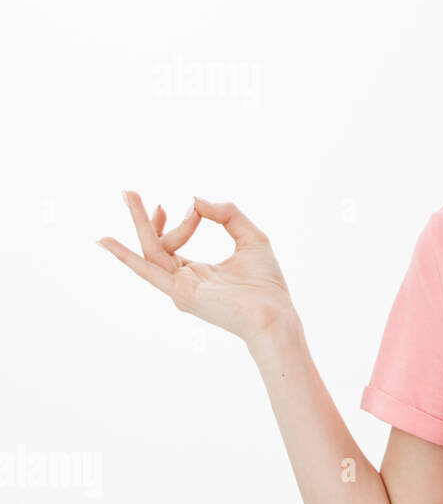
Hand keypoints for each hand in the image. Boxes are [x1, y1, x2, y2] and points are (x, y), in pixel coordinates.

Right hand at [98, 191, 294, 343]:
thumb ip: (227, 214)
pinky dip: (127, 256)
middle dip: (142, 217)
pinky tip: (107, 242)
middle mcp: (182, 281)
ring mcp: (178, 288)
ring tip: (127, 194)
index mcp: (197, 272)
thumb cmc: (267, 283)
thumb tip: (194, 199)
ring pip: (150, 250)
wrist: (276, 313)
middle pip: (154, 244)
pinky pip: (148, 271)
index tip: (193, 206)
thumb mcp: (251, 237)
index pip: (173, 243)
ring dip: (139, 222)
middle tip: (127, 191)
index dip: (179, 220)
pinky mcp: (180, 293)